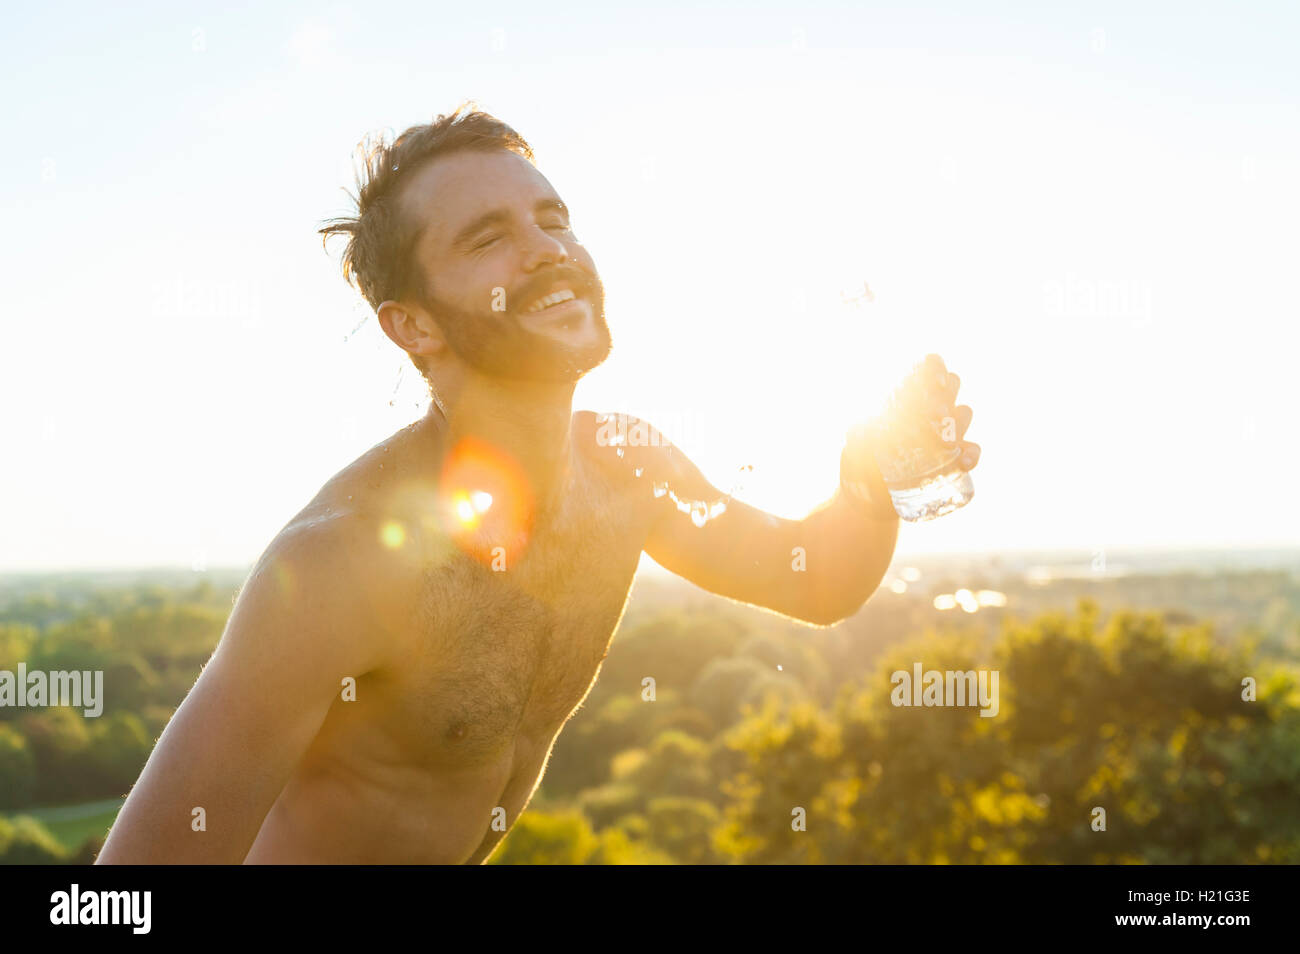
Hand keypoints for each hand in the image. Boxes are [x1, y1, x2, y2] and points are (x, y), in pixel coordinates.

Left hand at [841, 355, 979, 510]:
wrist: (869, 502)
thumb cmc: (860, 468)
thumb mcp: (855, 448)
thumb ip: (858, 435)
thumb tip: (860, 428)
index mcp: (906, 400)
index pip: (928, 369)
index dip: (934, 369)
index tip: (932, 383)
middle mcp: (928, 412)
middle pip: (951, 384)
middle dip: (947, 393)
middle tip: (935, 415)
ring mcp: (943, 434)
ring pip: (963, 413)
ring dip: (958, 421)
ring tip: (942, 441)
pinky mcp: (952, 460)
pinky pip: (971, 450)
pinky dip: (970, 453)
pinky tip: (962, 462)